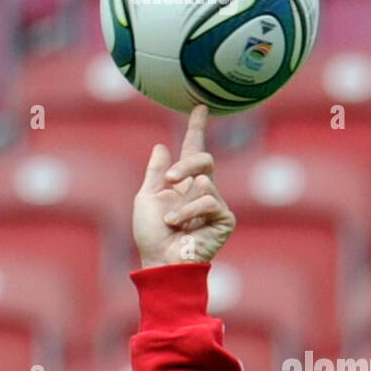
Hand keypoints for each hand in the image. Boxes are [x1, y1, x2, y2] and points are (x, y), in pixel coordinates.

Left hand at [133, 105, 235, 267]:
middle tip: (171, 179)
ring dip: (181, 202)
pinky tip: (179, 225)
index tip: (200, 108)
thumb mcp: (145, 199)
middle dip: (187, 164)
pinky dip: (190, 211)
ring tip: (170, 221)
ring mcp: (215, 204)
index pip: (193, 150)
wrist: (161, 262)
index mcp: (183, 184)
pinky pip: (209, 200)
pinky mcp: (225, 219)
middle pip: (204, 159)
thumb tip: (162, 146)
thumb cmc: (151, 236)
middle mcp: (201, 191)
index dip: (196, 129)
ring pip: (205, 181)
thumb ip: (156, 173)